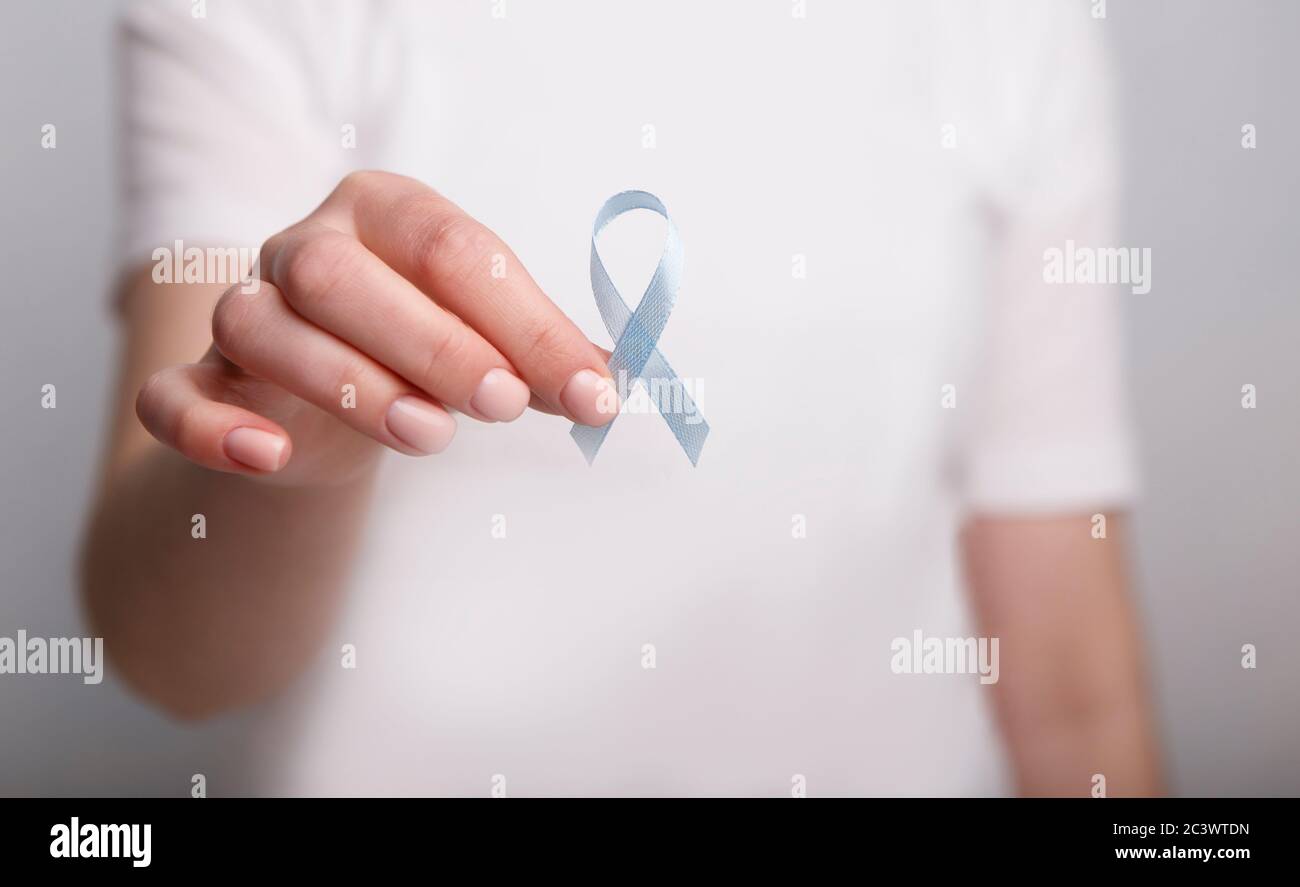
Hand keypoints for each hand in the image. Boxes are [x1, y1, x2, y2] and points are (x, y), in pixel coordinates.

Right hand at [135, 171, 617, 486]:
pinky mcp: (200, 382)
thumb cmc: (421, 348)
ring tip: (429, 435)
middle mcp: (304, 249)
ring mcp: (242, 312)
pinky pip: (172, 396)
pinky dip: (212, 427)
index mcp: (385, 214)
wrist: (328, 397)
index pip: (453, 250)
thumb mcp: (488, 337)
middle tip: (505, 405)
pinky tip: (271, 455)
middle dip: (432, 342)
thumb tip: (617, 382)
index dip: (526, 324)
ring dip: (348, 383)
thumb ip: (544, 354)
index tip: (594, 393)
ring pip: (260, 327)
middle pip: (343, 276)